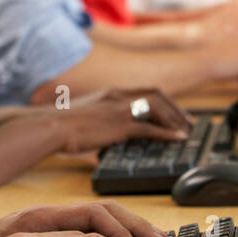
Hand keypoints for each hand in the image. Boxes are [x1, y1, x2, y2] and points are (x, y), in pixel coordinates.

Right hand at [57, 87, 192, 152]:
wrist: (50, 125)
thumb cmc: (60, 126)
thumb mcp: (84, 120)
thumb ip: (98, 127)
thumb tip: (102, 145)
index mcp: (110, 93)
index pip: (145, 91)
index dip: (163, 101)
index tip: (173, 112)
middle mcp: (117, 96)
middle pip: (157, 95)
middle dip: (175, 108)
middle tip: (187, 122)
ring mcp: (119, 108)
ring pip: (157, 108)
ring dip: (175, 119)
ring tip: (185, 132)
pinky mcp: (118, 124)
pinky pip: (149, 128)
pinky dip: (166, 133)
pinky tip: (176, 139)